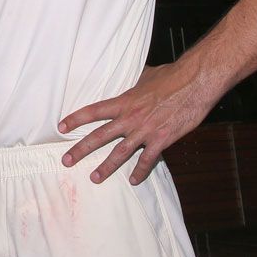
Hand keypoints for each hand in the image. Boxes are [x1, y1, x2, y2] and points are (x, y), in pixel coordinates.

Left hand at [57, 59, 219, 184]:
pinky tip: (133, 180)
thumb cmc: (171, 76)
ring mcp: (145, 131)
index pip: (93, 111)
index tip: (61, 127)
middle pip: (99, 136)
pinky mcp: (162, 140)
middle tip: (67, 160)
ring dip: (106, 167)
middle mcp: (130, 118)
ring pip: (120, 153)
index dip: (76, 119)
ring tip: (94, 177)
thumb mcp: (146, 77)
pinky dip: (140, 171)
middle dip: (81, 149)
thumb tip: (134, 81)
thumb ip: (135, 85)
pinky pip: (147, 160)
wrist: (194, 83)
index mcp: (124, 102)